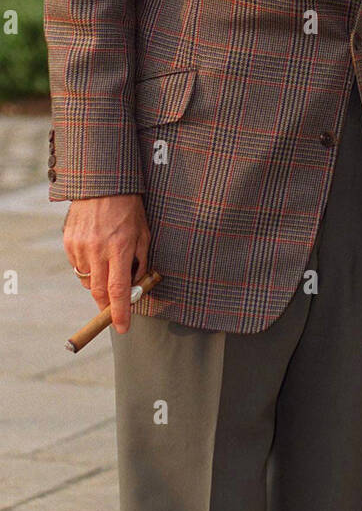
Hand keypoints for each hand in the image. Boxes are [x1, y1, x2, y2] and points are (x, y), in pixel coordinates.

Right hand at [63, 194, 150, 333]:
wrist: (102, 183)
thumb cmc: (129, 207)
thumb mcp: (144, 232)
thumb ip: (141, 260)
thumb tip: (135, 284)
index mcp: (121, 248)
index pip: (119, 290)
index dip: (120, 312)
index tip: (123, 327)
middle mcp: (98, 250)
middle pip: (99, 292)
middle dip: (106, 306)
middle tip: (112, 309)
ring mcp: (80, 246)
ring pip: (87, 280)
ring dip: (97, 282)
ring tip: (107, 265)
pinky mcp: (69, 242)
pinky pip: (77, 266)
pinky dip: (87, 267)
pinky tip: (95, 252)